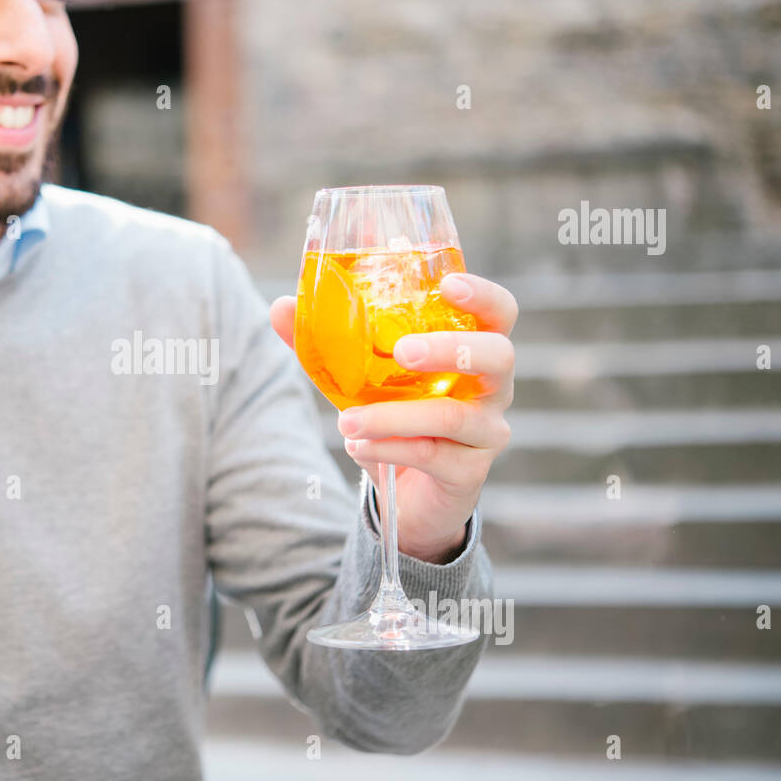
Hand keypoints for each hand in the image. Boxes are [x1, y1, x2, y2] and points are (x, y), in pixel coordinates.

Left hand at [270, 272, 516, 563]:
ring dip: (393, 415)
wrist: (405, 496)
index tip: (448, 284)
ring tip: (346, 420)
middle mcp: (491, 389)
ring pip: (454, 416)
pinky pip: (431, 455)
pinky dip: (388, 447)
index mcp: (473, 351)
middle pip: (498, 356)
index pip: (499, 313)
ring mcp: (486, 432)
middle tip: (401, 351)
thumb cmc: (391, 416)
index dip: (482, 295)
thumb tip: (281, 307)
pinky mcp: (469, 473)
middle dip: (448, 348)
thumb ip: (327, 342)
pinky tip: (357, 445)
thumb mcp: (357, 377)